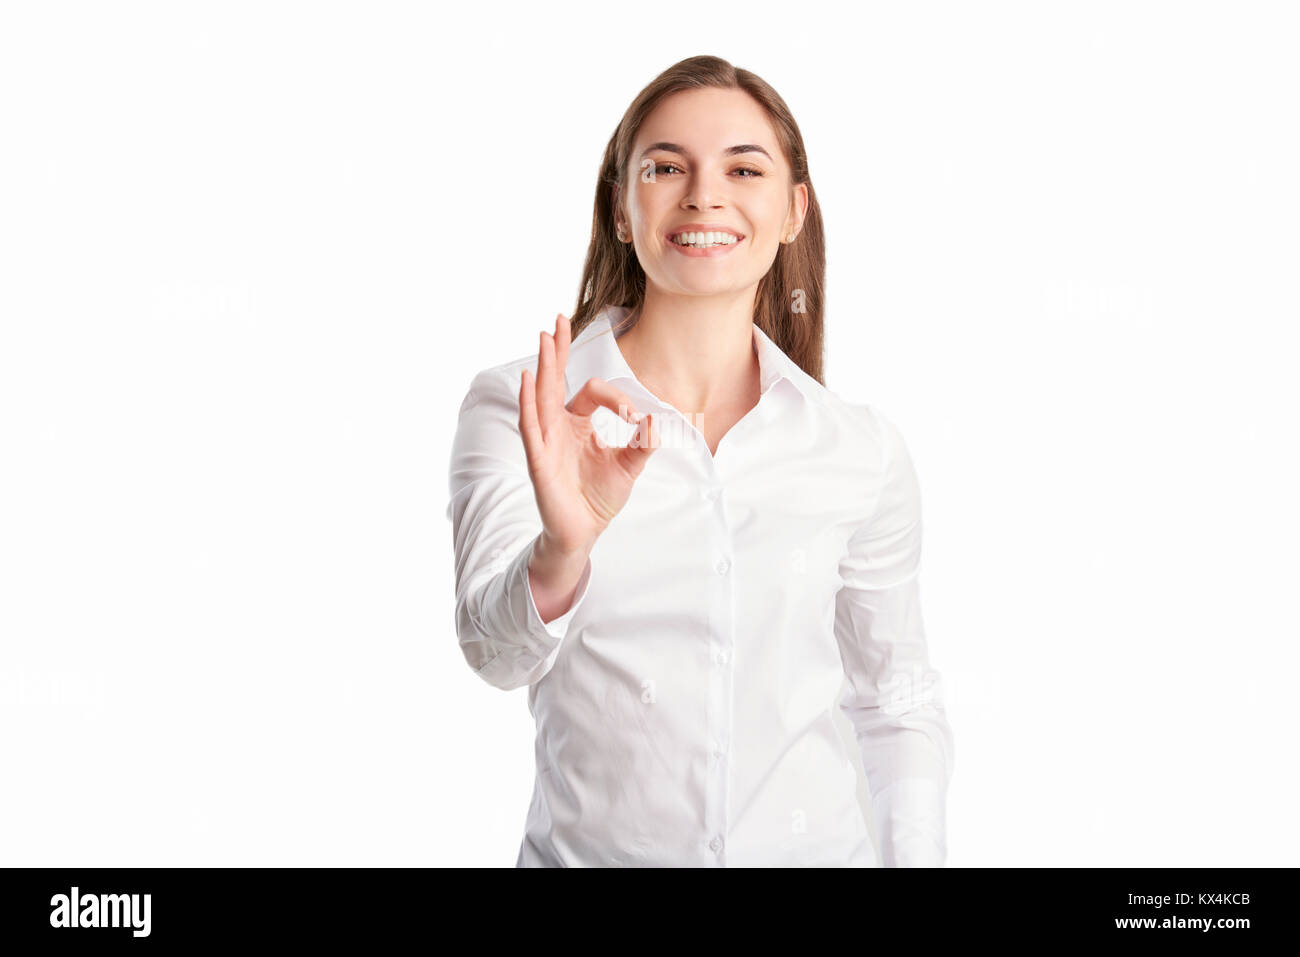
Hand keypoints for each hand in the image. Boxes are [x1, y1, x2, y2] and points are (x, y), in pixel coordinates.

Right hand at [519, 313, 658, 559]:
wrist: (582, 531)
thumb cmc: (598, 497)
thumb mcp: (628, 466)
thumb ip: (642, 443)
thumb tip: (656, 421)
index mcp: (578, 424)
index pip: (591, 393)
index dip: (615, 399)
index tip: (633, 418)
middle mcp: (558, 427)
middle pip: (556, 380)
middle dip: (557, 351)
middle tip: (559, 319)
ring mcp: (545, 441)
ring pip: (542, 396)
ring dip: (543, 366)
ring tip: (544, 337)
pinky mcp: (538, 459)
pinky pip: (530, 425)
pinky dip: (528, 402)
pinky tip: (528, 379)